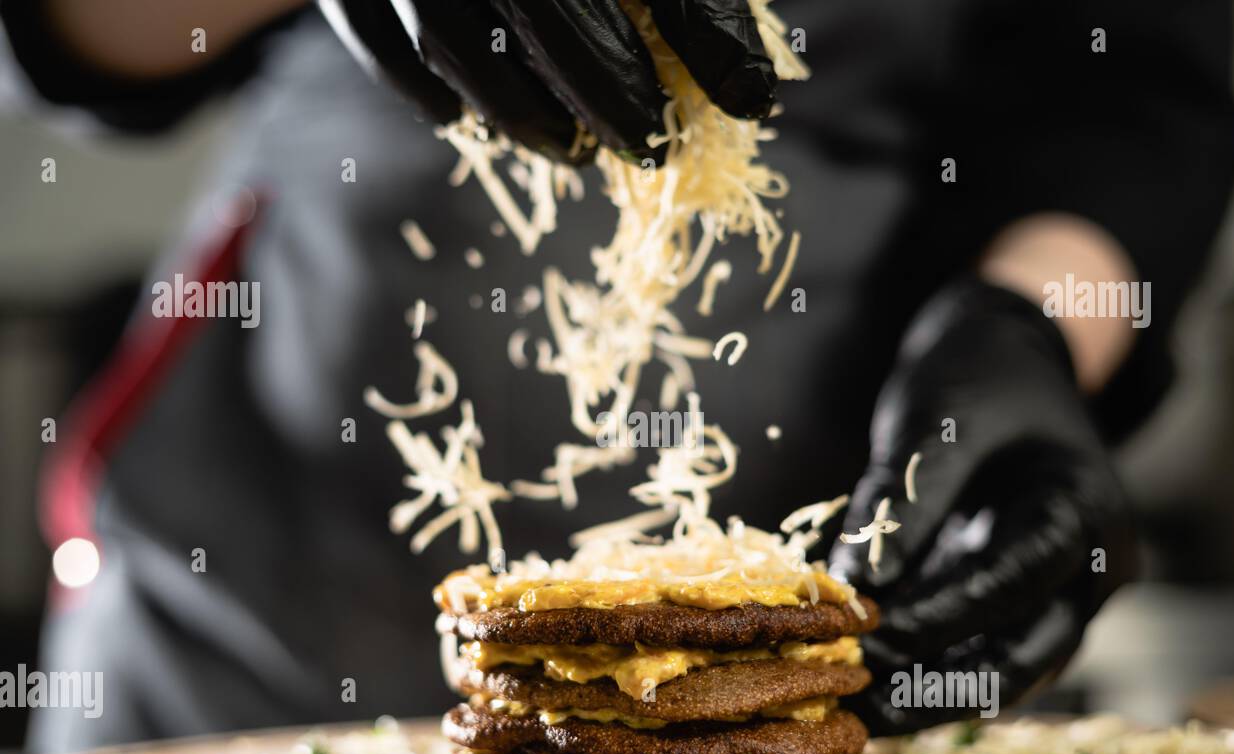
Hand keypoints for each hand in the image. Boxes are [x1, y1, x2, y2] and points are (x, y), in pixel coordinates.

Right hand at [319, 0, 776, 163]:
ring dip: (522, 113)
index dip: (707, 27)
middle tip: (651, 148)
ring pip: (456, 41)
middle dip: (609, 94)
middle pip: (544, 13)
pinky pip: (374, 36)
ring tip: (572, 151)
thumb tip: (741, 80)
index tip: (749, 96)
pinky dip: (424, 91)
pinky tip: (469, 124)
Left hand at [829, 278, 1135, 735]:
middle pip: (1027, 652)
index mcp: (1083, 508)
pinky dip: (932, 674)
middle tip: (861, 697)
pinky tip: (872, 687)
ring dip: (933, 696)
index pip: (1018, 577)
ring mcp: (1063, 595)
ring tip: (858, 709)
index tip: (872, 629)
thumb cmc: (974, 381)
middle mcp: (1092, 566)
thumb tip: (854, 582)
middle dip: (941, 684)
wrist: (1005, 365)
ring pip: (1006, 672)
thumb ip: (903, 499)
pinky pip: (984, 656)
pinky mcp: (1023, 607)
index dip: (944, 612)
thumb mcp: (936, 420)